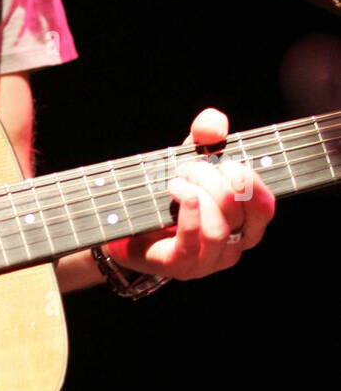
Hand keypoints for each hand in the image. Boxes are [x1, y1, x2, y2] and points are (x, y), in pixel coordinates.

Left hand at [104, 108, 274, 279]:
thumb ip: (206, 137)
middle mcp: (231, 246)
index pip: (264, 206)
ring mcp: (207, 261)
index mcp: (243, 224)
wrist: (126, 227)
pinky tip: (177, 192)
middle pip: (237, 209)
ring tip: (174, 182)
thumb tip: (215, 125)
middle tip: (186, 168)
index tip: (225, 161)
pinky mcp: (180, 265)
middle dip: (211, 178)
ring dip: (195, 193)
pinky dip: (189, 213)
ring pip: (218, 228)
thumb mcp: (190, 159)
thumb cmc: (167, 197)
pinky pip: (194, 242)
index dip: (249, 180)